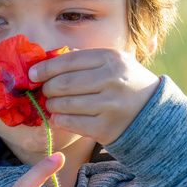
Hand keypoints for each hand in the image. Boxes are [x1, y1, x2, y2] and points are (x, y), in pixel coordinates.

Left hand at [28, 47, 160, 145]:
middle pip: (63, 84)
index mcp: (111, 58)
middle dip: (47, 89)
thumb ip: (83, 58)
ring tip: (52, 104)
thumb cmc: (125, 82)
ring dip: (52, 105)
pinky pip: (72, 123)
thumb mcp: (112, 62)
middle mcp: (111, 79)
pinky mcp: (106, 128)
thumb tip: (48, 58)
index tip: (32, 74)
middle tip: (44, 91)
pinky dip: (60, 120)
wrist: (154, 112)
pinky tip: (60, 117)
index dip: (45, 68)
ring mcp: (110, 105)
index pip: (68, 61)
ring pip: (65, 105)